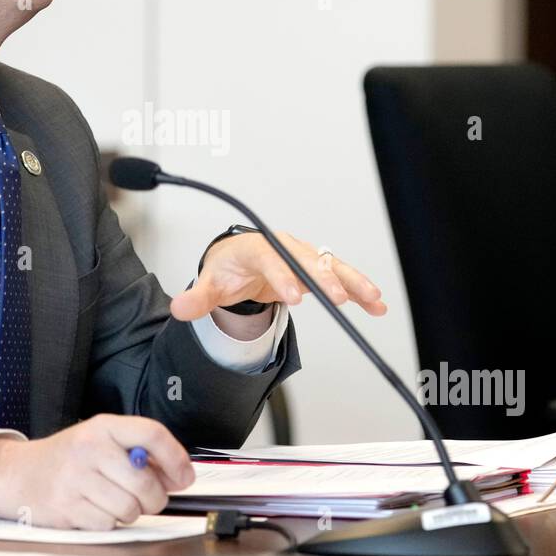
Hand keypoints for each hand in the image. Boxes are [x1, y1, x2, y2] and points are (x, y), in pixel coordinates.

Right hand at [0, 414, 195, 529]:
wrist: (19, 474)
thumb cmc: (67, 458)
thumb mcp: (101, 441)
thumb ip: (139, 452)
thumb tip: (179, 475)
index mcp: (103, 427)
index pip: (151, 433)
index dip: (176, 457)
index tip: (184, 476)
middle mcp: (89, 448)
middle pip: (145, 480)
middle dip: (155, 497)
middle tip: (149, 498)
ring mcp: (76, 477)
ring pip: (130, 507)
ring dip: (130, 512)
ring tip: (116, 501)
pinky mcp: (67, 506)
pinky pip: (108, 524)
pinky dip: (109, 523)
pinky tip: (96, 509)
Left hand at [168, 230, 387, 321]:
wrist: (239, 260)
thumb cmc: (228, 268)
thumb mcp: (211, 283)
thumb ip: (199, 298)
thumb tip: (181, 307)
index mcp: (256, 248)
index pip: (271, 260)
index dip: (283, 277)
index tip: (294, 296)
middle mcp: (283, 248)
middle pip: (307, 260)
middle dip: (324, 279)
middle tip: (338, 298)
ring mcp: (302, 257)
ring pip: (330, 265)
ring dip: (351, 281)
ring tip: (372, 298)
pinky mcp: (314, 269)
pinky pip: (338, 277)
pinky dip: (356, 288)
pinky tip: (374, 303)